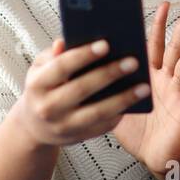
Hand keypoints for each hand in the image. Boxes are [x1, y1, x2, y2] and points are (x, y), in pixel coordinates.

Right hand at [10, 38, 151, 147]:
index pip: (61, 67)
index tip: (106, 44)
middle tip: (132, 62)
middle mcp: (48, 108)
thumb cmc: (43, 88)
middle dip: (109, 74)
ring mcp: (63, 126)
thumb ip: (55, 54)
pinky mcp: (79, 137)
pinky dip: (120, 113)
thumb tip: (67, 41)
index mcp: (37, 85)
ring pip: (97, 112)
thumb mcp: (41, 68)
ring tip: (144, 86)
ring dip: (123, 99)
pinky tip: (135, 101)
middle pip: (82, 89)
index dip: (83, 55)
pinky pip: (103, 126)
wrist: (35, 126)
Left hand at [113, 1, 179, 179]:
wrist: (150, 158)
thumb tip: (86, 66)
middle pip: (175, 48)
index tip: (164, 5)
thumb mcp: (114, 105)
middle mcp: (166, 81)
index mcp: (149, 77)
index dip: (159, 26)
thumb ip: (106, 86)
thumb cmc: (135, 132)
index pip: (155, 45)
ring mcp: (178, 93)